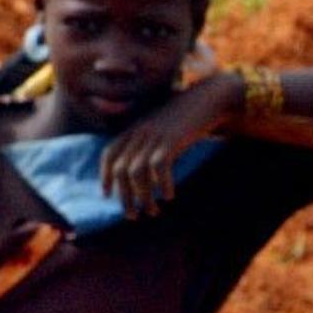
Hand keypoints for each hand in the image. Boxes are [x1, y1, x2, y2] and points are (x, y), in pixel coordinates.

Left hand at [100, 71, 238, 219]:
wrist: (208, 97)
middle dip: (124, 197)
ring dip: (143, 197)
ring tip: (153, 211)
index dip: (105, 176)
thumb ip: (148, 143)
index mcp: (134, 128)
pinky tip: (169, 196)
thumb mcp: (161, 127)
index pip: (109, 154)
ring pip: (137, 173)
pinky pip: (159, 167)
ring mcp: (154, 135)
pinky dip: (162, 185)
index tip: (107, 195)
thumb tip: (142, 174)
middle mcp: (139, 132)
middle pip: (121, 170)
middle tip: (133, 216)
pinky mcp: (171, 139)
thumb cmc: (186, 117)